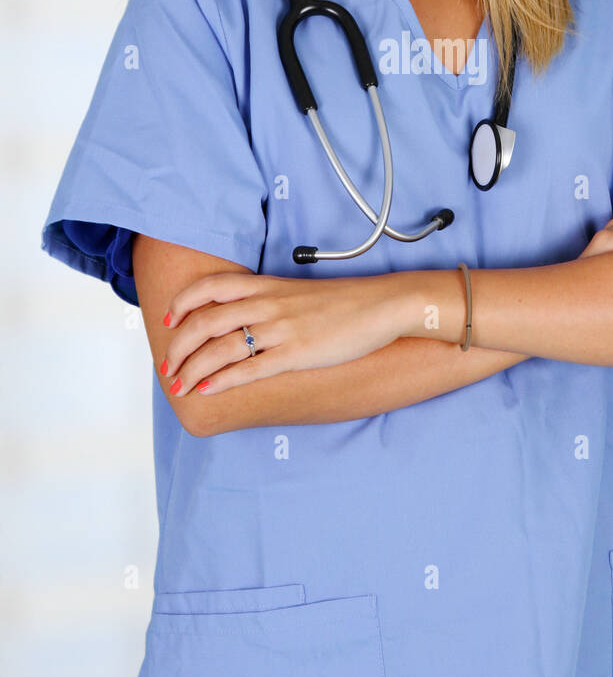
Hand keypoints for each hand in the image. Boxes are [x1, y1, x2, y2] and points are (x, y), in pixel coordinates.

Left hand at [160, 271, 410, 396]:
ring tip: (179, 386)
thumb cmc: (343, 302)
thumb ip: (267, 300)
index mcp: (266, 285)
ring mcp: (281, 329)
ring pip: (221, 348)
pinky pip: (250, 368)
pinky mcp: (296, 354)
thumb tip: (243, 317)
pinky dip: (222, 381)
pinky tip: (207, 391)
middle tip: (167, 366)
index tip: (168, 321)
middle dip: (178, 347)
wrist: (381, 306)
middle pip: (205, 322)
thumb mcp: (297, 292)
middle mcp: (268, 304)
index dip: (182, 303)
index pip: (210, 287)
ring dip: (193, 369)